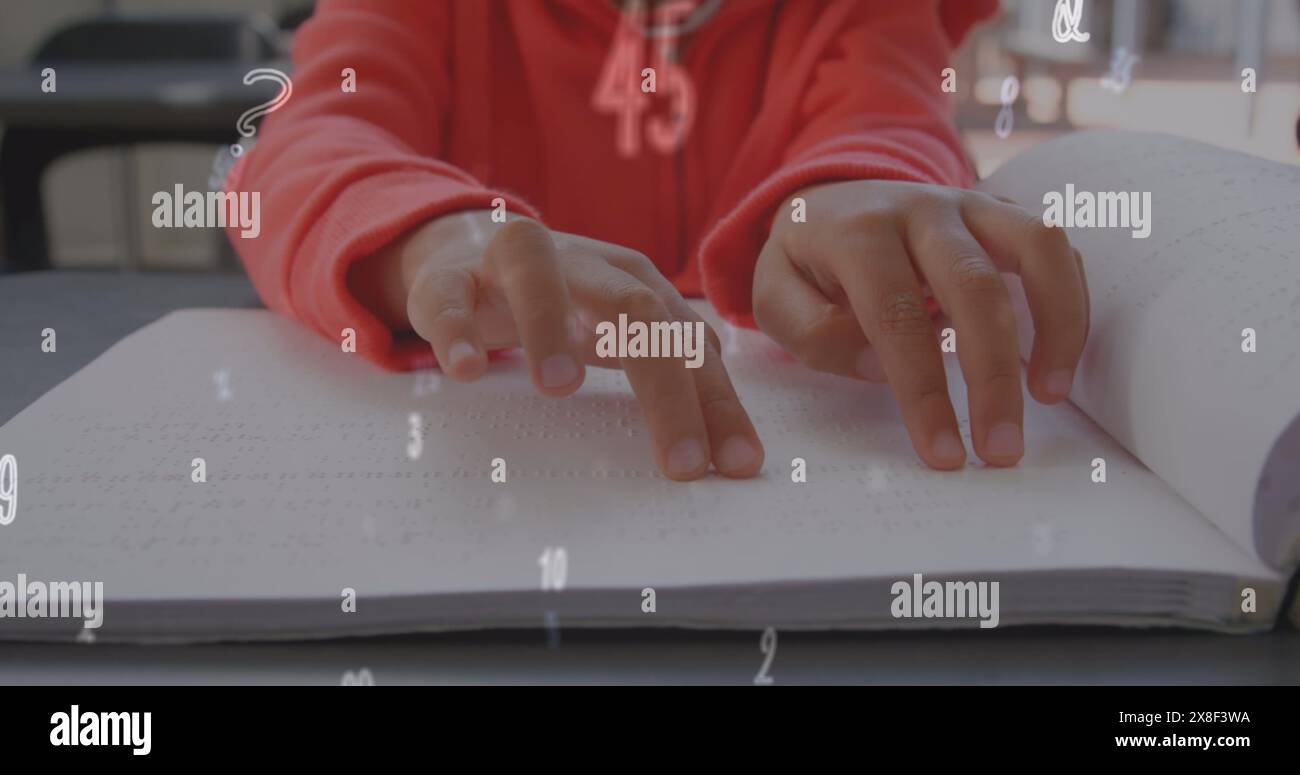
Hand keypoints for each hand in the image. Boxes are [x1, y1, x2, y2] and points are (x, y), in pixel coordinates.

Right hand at [353, 210, 764, 480]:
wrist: (466, 251)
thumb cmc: (561, 303)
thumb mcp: (622, 331)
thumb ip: (675, 369)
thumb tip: (732, 435)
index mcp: (634, 282)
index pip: (688, 341)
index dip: (716, 402)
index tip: (736, 464)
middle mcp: (582, 266)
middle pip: (635, 310)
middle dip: (667, 386)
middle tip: (681, 460)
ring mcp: (511, 266)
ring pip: (536, 277)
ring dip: (550, 327)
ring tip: (560, 387)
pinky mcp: (448, 279)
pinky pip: (449, 298)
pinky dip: (457, 330)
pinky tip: (468, 370)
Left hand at [754, 180, 1088, 468]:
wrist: (833, 194)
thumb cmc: (809, 261)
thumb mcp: (775, 294)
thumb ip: (811, 331)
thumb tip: (877, 364)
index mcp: (858, 234)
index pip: (895, 315)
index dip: (922, 388)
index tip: (943, 451)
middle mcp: (921, 210)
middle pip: (974, 286)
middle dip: (993, 376)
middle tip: (1001, 448)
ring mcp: (971, 204)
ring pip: (1037, 248)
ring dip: (1056, 325)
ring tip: (1051, 395)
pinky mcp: (1005, 212)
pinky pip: (1056, 248)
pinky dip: (1069, 304)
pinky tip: (1055, 362)